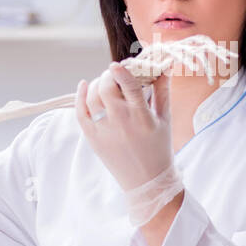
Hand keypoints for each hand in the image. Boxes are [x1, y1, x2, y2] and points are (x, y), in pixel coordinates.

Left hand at [75, 61, 172, 192]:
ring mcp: (104, 131)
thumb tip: (163, 65)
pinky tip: (84, 85)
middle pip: (107, 88)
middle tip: (116, 74)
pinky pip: (80, 112)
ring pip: (92, 97)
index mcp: (142, 117)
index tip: (117, 64)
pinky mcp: (92, 138)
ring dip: (97, 83)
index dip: (122, 72)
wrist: (147, 181)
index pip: (129, 87)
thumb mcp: (166, 118)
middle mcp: (121, 123)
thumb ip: (163, 90)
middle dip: (110, 76)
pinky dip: (80, 96)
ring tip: (106, 82)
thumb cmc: (159, 148)